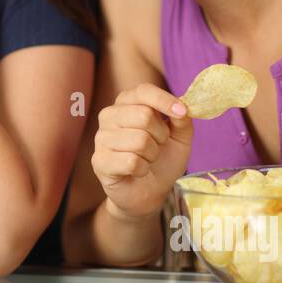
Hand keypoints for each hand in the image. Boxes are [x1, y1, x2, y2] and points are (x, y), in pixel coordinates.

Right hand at [91, 83, 193, 219]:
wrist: (149, 191)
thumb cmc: (162, 160)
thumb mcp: (180, 137)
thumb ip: (182, 120)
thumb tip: (182, 108)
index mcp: (127, 103)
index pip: (143, 90)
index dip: (164, 100)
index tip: (181, 112)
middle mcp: (109, 116)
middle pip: (144, 115)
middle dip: (161, 135)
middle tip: (159, 145)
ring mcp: (101, 138)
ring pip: (139, 140)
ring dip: (152, 155)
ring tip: (147, 159)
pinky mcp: (99, 161)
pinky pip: (131, 161)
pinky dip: (143, 169)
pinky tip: (138, 171)